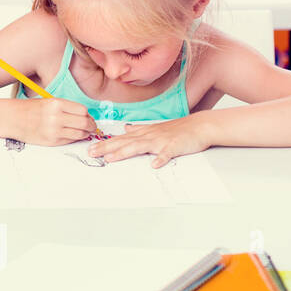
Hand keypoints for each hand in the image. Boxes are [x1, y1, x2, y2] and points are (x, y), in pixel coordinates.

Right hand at [15, 97, 99, 146]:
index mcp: (56, 104)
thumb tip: (84, 116)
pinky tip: (72, 135)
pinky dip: (75, 138)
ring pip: (80, 133)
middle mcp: (56, 117)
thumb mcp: (49, 102)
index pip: (83, 110)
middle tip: (91, 126)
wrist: (13, 119)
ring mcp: (54, 130)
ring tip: (84, 132)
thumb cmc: (30, 109)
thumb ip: (66, 108)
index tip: (88, 117)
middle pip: (84, 122)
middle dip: (91, 125)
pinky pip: (70, 140)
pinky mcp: (52, 141)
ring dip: (85, 133)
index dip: (88, 115)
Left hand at [88, 115, 211, 167]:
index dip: (105, 144)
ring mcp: (162, 141)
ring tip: (111, 159)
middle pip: (124, 142)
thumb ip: (139, 129)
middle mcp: (149, 136)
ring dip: (125, 152)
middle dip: (107, 148)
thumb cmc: (178, 129)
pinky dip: (161, 158)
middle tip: (91, 153)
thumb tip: (125, 129)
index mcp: (144, 133)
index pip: (120, 139)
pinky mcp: (175, 146)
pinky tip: (154, 165)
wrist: (200, 126)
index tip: (90, 149)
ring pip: (140, 146)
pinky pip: (167, 153)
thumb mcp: (155, 127)